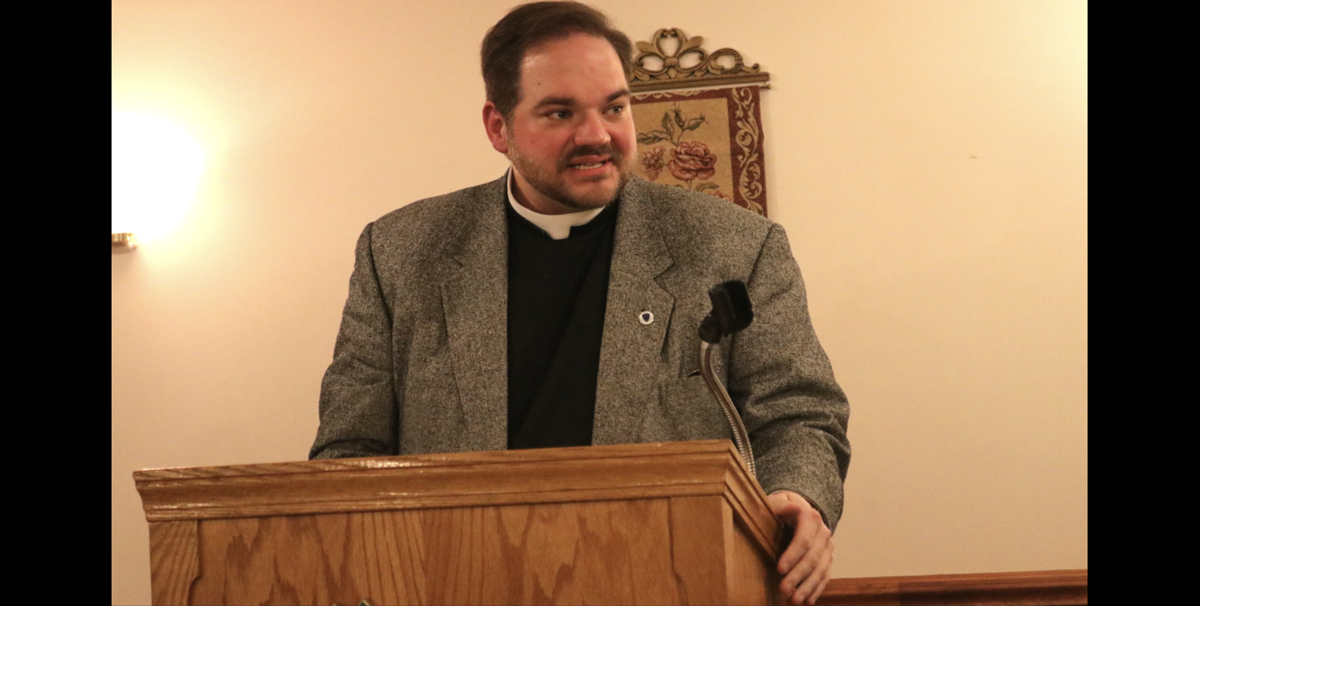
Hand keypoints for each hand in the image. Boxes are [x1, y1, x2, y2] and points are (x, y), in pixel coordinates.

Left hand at [767, 490, 832, 605]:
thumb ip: (781, 505)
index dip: (793, 555)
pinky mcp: (828, 559)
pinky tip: (808, 601)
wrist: (797, 510)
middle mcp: (823, 533)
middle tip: (783, 590)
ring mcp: (827, 547)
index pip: (804, 539)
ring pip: (821, 570)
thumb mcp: (778, 502)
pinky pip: (825, 576)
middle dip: (798, 576)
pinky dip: (817, 589)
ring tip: (795, 600)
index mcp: (811, 518)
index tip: (780, 569)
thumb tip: (793, 508)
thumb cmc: (781, 509)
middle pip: (813, 558)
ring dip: (808, 587)